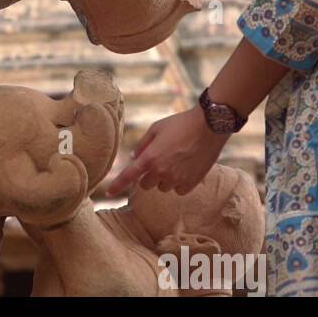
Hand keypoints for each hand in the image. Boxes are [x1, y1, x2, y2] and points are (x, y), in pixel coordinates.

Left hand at [105, 107, 228, 196]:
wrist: (209, 126)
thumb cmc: (180, 124)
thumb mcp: (156, 129)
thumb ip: (142, 145)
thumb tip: (133, 158)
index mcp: (149, 158)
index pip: (128, 176)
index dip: (117, 186)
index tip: (108, 193)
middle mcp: (161, 172)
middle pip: (145, 185)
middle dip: (147, 176)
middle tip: (157, 162)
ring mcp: (177, 179)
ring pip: (163, 188)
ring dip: (164, 179)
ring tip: (175, 162)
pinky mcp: (191, 183)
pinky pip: (178, 190)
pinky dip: (179, 183)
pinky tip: (185, 168)